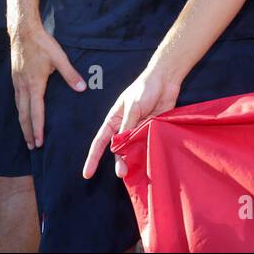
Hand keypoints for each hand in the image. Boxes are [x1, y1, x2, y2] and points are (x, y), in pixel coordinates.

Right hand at [9, 18, 85, 148]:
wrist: (23, 31)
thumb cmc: (42, 43)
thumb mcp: (59, 58)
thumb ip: (70, 74)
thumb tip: (82, 88)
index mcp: (34, 84)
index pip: (36, 113)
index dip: (38, 129)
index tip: (39, 142)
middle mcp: (23, 87)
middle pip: (23, 115)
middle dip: (28, 132)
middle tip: (32, 146)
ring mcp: (17, 83)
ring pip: (18, 109)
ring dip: (23, 124)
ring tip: (27, 135)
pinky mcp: (14, 78)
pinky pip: (16, 100)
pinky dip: (19, 111)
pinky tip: (23, 113)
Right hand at [83, 61, 180, 179]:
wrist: (166, 79)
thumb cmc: (145, 88)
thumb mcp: (133, 106)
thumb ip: (128, 126)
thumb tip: (120, 145)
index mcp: (114, 119)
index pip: (100, 141)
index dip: (93, 158)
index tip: (87, 174)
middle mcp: (125, 126)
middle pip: (118, 149)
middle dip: (118, 162)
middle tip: (122, 173)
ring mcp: (139, 129)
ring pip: (133, 149)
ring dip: (133, 159)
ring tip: (135, 170)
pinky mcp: (153, 129)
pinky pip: (147, 144)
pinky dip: (147, 152)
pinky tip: (148, 159)